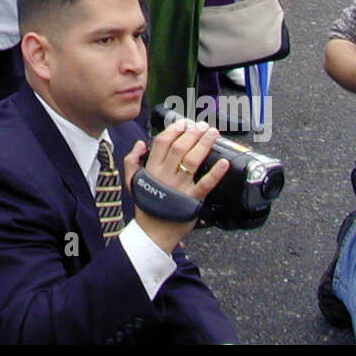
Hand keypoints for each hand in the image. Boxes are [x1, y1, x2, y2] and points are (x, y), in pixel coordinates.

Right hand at [124, 121, 230, 252]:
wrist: (153, 232)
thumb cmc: (146, 206)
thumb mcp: (133, 181)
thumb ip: (132, 160)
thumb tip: (141, 143)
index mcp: (151, 169)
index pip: (162, 142)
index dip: (174, 129)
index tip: (184, 122)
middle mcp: (165, 175)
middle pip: (180, 148)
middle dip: (193, 133)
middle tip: (203, 125)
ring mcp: (179, 187)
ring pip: (192, 160)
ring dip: (204, 144)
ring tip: (213, 134)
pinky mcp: (192, 200)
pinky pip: (205, 184)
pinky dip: (215, 173)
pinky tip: (223, 163)